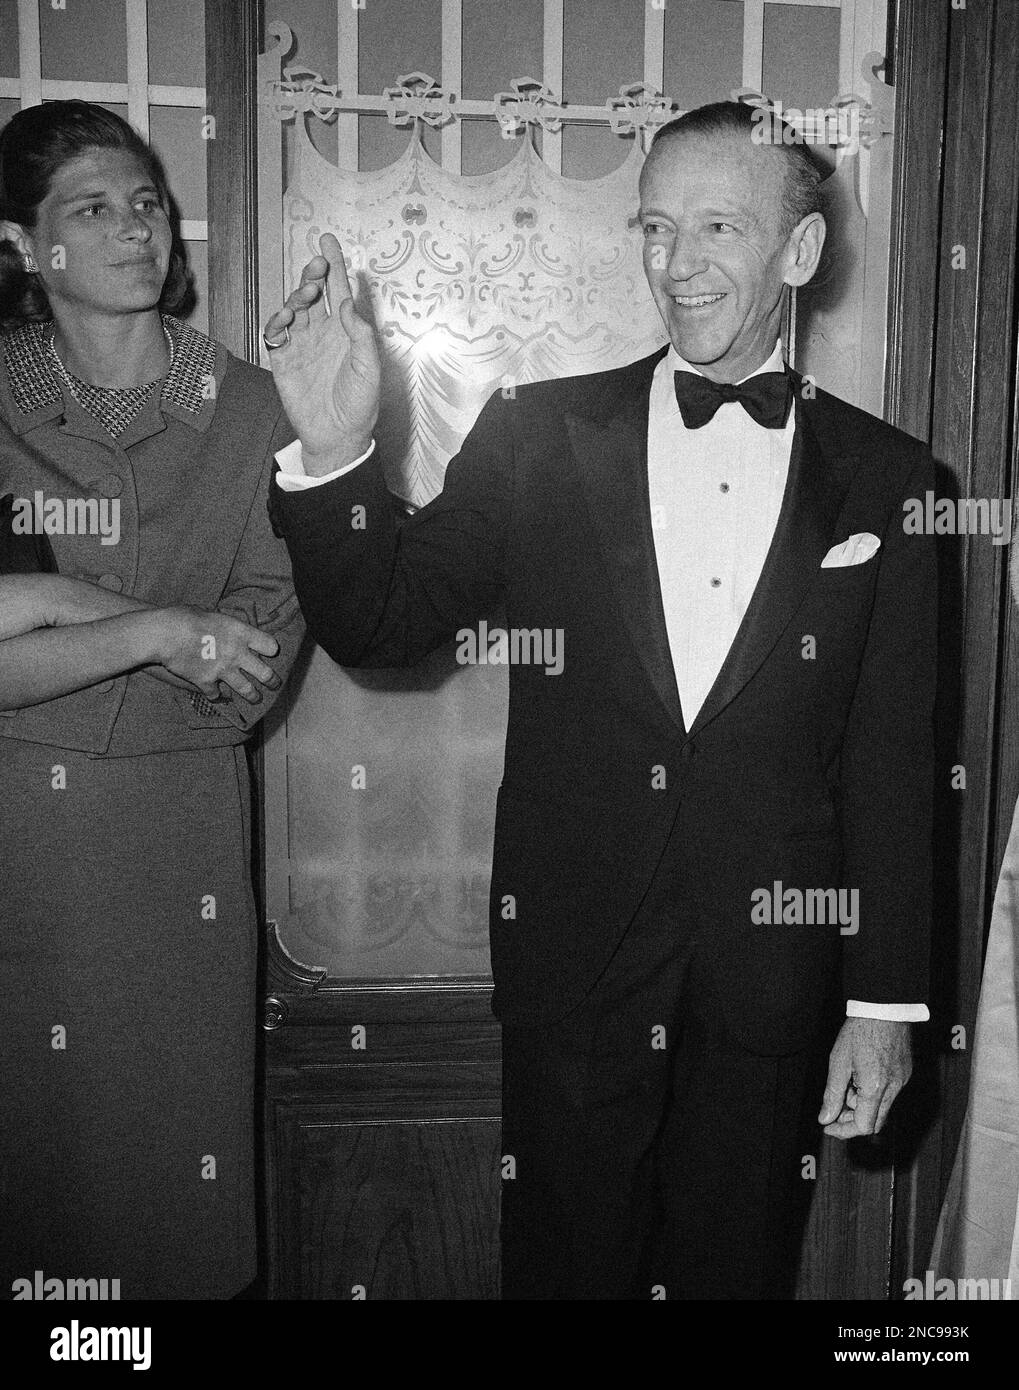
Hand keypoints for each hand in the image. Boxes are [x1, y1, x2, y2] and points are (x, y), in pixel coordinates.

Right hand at [155, 607, 280, 703]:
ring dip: (253, 696)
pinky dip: (217, 696)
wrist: (164, 634)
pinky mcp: (206, 683)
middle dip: (272, 681)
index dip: (271, 650)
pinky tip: (217, 696)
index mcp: (240, 633)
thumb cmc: (184, 617)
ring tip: (256, 698)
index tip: (270, 653)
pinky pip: (217, 695)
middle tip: (274, 684)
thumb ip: (224, 625)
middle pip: (265, 674)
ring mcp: (223, 670)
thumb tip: (225, 626)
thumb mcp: (211, 613)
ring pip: (247, 690)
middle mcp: (237, 654)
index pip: (270, 645)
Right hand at [262, 232, 381, 474]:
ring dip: (298, 296)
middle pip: (314, 294)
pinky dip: (278, 321)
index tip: (328, 240)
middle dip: (313, 275)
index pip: (338, 291)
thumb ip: (362, 336)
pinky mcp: (283, 360)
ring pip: (294, 308)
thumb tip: (348, 304)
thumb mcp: (369, 369)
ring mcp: (301, 345)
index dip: (333, 266)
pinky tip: (286, 318)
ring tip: (307, 295)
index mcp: (345, 331)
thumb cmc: (359, 404)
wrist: (338, 436)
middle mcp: (322, 333)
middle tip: (317, 266)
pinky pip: (276, 334)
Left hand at [818, 1017, 911, 1138]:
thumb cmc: (860, 1031)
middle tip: (834, 1109)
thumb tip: (825, 1118)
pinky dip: (873, 1094)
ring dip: (862, 1105)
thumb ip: (832, 1093)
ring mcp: (901, 1081)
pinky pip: (889, 1094)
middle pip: (875, 1122)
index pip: (863, 1127)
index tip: (829, 1126)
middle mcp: (893, 1089)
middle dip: (852, 1120)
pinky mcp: (905, 1073)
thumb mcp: (838, 1062)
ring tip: (846, 1084)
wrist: (883, 1008)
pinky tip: (860, 1076)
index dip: (844, 1130)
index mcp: (875, 1088)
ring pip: (881, 1108)